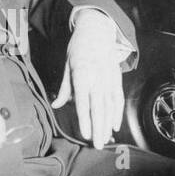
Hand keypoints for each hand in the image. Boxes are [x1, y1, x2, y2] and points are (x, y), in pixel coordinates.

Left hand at [51, 9, 125, 148]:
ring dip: (108, 124)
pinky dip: (117, 113)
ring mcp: (109, 78)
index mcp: (82, 74)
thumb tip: (56, 105)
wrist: (97, 30)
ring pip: (110, 105)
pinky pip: (118, 98)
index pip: (83, 101)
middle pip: (98, 107)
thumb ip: (64, 88)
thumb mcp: (67, 65)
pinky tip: (114, 126)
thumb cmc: (78, 49)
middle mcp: (97, 77)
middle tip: (98, 145)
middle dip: (99, 127)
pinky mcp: (117, 78)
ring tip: (105, 139)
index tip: (86, 134)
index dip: (85, 119)